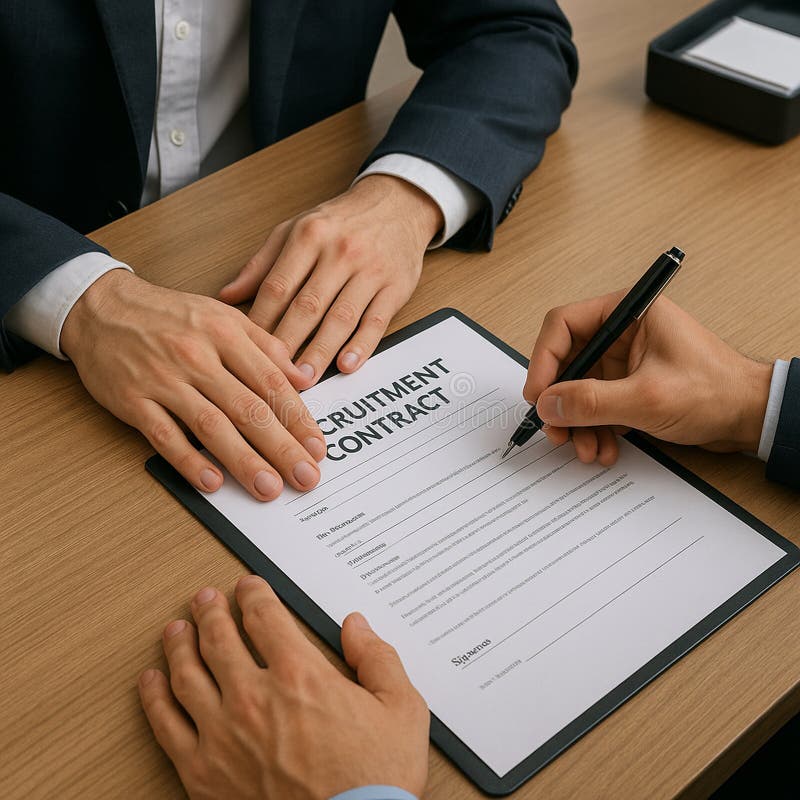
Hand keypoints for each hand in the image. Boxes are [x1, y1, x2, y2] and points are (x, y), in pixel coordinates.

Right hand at [61, 270, 325, 499]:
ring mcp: (164, 380)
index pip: (272, 383)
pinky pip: (164, 435)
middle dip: (282, 447)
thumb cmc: (169, 315)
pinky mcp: (133, 400)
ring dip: (243, 460)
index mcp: (226, 335)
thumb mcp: (224, 317)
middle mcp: (198, 357)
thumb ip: (266, 347)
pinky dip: (188, 459)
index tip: (317, 447)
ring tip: (268, 487)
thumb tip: (303, 378)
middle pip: (248, 409)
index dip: (298, 419)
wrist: (102, 308)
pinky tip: (211, 482)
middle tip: (305, 476)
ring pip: (211, 425)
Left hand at [139, 576, 429, 799]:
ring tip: (175, 630)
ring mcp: (223, 735)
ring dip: (178, 644)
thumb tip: (356, 626)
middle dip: (210, 611)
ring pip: (186, 673)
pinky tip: (151, 683)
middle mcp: (254, 697)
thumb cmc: (375, 782)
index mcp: (299, 675)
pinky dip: (154, 697)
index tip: (248, 587)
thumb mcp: (401, 710)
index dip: (253, 594)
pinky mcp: (203, 774)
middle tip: (204, 599)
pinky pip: (166, 725)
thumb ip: (377, 658)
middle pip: (218, 637)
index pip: (264, 616)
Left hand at [219, 175, 442, 383]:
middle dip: (288, 344)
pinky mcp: (396, 287)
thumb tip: (226, 297)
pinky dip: (361, 345)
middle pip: (307, 306)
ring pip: (341, 317)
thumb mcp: (296, 229)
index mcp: (309, 236)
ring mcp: (370, 270)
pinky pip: (376, 321)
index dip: (260, 321)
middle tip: (273, 375)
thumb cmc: (341, 221)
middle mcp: (340, 252)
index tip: (247, 349)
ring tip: (304, 379)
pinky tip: (346, 365)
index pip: (278, 286)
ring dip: (320, 352)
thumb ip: (261, 264)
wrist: (398, 203)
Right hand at [524, 292, 771, 464]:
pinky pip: (596, 407)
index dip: (544, 360)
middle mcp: (622, 333)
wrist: (751, 418)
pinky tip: (604, 448)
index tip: (538, 394)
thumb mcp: (647, 398)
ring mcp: (625, 361)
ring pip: (578, 390)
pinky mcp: (629, 387)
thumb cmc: (717, 391)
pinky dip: (594, 430)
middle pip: (567, 362)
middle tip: (556, 429)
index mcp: (628, 313)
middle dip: (560, 401)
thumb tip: (548, 403)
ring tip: (585, 448)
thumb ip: (591, 401)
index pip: (564, 325)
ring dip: (577, 423)